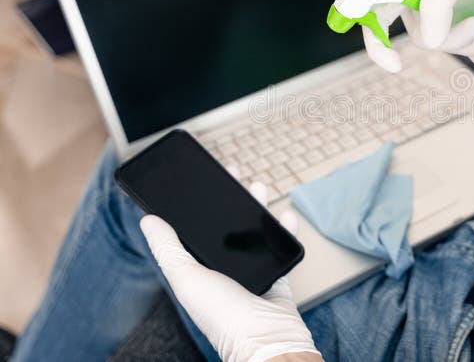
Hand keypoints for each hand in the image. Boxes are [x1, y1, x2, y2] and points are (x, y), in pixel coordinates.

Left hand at [140, 176, 319, 361]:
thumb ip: (168, 249)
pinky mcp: (277, 276)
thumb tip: (148, 219)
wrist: (267, 340)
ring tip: (259, 186)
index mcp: (199, 271)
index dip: (198, 205)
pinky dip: (284, 228)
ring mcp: (252, 273)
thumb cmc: (223, 316)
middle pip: (227, 226)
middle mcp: (224, 270)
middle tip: (233, 174)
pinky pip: (281, 246)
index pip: (194, 230)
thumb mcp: (186, 278)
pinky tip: (284, 214)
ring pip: (254, 232)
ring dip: (257, 207)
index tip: (202, 181)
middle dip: (230, 198)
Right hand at [364, 0, 473, 72]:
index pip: (379, 13)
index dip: (377, 42)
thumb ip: (437, 2)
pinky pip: (469, 51)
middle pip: (424, 38)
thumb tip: (430, 43)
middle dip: (454, 39)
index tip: (396, 66)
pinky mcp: (473, 18)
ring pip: (449, 46)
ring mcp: (450, 10)